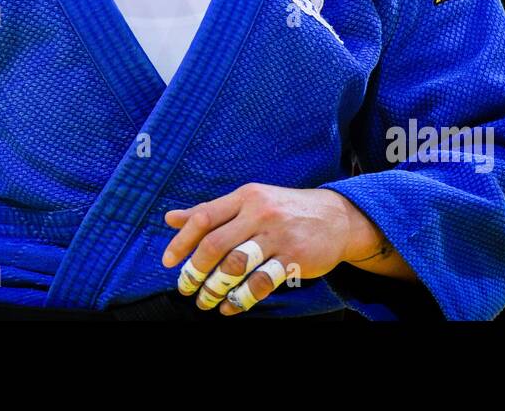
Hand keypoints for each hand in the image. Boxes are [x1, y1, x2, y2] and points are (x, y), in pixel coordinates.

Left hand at [160, 183, 378, 314]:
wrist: (336, 217)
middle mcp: (260, 213)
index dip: (182, 241)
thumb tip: (170, 218)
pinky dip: (239, 299)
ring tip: (204, 301)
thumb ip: (211, 211)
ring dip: (214, 288)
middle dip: (195, 271)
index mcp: (245, 197)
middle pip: (216, 245)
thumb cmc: (282, 210)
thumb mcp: (249, 201)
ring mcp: (278, 236)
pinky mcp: (294, 258)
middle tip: (185, 288)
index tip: (168, 262)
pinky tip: (229, 307)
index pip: (204, 217)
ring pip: (235, 266)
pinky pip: (260, 283)